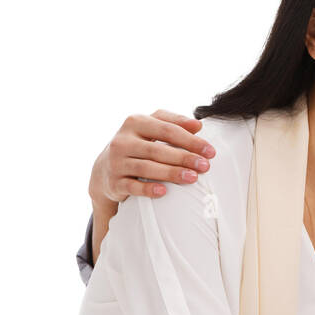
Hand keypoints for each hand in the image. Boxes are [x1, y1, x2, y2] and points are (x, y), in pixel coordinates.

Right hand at [89, 110, 216, 207]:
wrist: (104, 170)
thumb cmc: (137, 144)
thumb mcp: (150, 128)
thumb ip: (173, 123)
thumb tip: (199, 125)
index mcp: (135, 122)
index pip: (167, 129)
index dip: (190, 140)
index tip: (210, 151)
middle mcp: (123, 141)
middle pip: (158, 149)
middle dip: (184, 157)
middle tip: (205, 166)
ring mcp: (116, 162)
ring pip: (146, 167)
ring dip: (171, 173)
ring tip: (192, 178)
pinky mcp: (114, 182)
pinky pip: (132, 186)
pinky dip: (148, 189)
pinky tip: (164, 191)